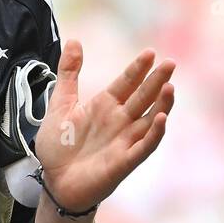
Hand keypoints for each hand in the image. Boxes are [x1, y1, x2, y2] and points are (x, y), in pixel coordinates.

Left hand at [33, 41, 174, 212]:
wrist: (53, 182)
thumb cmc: (58, 146)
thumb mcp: (60, 104)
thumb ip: (68, 73)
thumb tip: (74, 40)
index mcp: (105, 105)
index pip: (127, 82)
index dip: (138, 69)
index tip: (150, 53)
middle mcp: (120, 121)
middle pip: (143, 97)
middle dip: (157, 81)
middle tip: (170, 63)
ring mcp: (124, 140)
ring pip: (151, 120)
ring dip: (162, 105)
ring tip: (170, 87)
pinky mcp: (124, 161)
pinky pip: (145, 146)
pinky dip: (155, 133)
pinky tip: (161, 119)